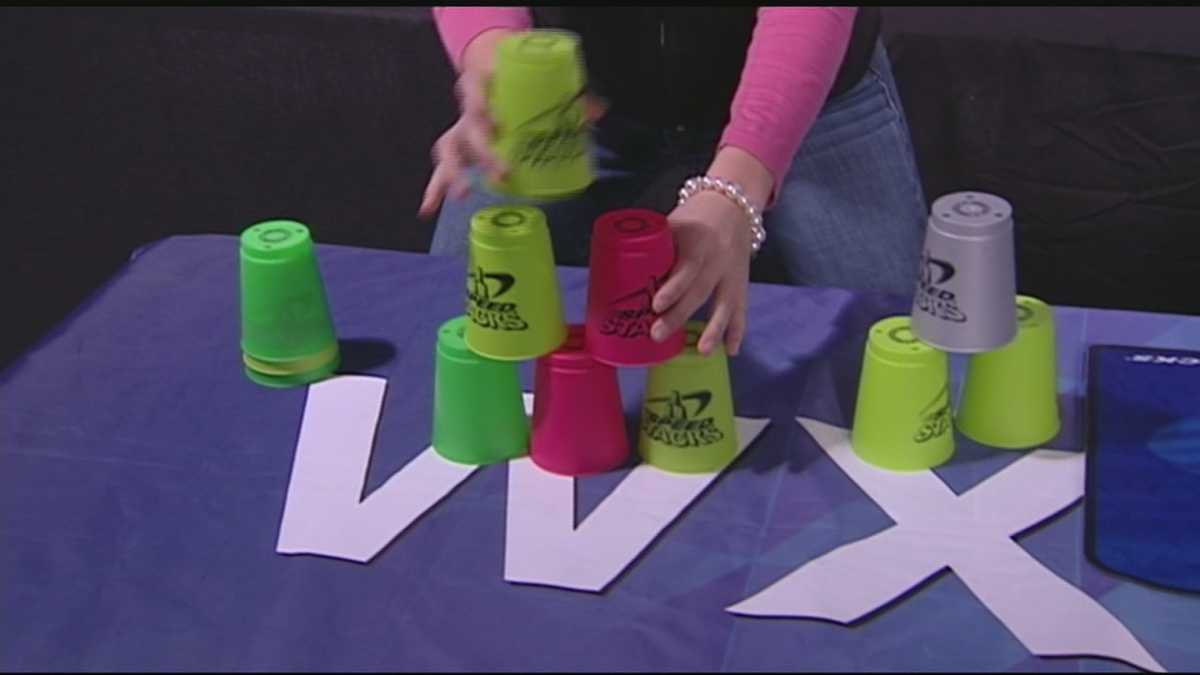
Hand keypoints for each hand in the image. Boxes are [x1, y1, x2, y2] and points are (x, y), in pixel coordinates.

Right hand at [418, 29, 606, 218]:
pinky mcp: (456, 152)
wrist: (487, 71)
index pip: (475, 88)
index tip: (496, 120)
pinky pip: (440, 173)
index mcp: (483, 87)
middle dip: (484, 152)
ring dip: (455, 174)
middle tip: (503, 171)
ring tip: (463, 195)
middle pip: (469, 129)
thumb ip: (566, 98)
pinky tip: (428, 210)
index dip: (481, 102)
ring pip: (449, 151)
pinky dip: (433, 192)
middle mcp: (468, 111)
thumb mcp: (536, 84)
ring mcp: (460, 133)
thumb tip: (597, 109)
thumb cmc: (514, 83)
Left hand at [651, 190, 752, 355]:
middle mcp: (718, 257)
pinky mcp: (741, 283)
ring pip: (724, 304)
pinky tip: (732, 351)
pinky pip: (741, 309)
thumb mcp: (673, 224)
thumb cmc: (693, 218)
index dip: (673, 287)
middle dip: (679, 315)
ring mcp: (732, 272)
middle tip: (656, 335)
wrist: (733, 205)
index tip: (656, 304)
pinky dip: (737, 330)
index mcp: (697, 240)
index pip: (687, 266)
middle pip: (699, 290)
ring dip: (714, 329)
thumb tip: (621, 280)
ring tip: (703, 351)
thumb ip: (656, 249)